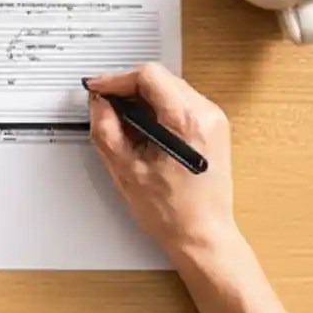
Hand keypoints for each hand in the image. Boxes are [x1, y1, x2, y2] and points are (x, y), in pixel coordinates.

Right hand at [85, 63, 235, 256]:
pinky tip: (143, 131)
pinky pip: (180, 103)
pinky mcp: (213, 127)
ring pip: (169, 88)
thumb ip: (106, 130)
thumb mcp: (125, 170)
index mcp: (188, 122)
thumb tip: (100, 104)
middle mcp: (207, 114)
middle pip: (159, 79)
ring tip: (123, 124)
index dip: (117, 79)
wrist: (203, 235)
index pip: (148, 76)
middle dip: (128, 89)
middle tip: (105, 107)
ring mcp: (214, 119)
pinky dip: (157, 109)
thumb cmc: (173, 213)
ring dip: (142, 99)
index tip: (98, 89)